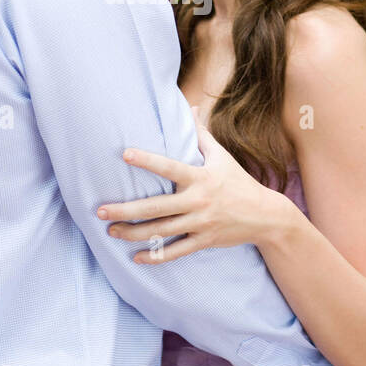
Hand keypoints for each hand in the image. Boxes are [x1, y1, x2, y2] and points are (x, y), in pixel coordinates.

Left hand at [96, 113, 291, 263]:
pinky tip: (136, 257)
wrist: (265, 215)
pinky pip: (175, 251)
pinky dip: (155, 257)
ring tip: (112, 231)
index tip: (125, 154)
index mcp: (200, 177)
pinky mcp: (204, 241)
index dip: (148, 161)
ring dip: (133, 233)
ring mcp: (200, 223)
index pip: (169, 167)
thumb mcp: (222, 156)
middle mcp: (198, 201)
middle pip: (156, 207)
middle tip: (100, 211)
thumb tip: (191, 107)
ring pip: (161, 231)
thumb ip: (202, 134)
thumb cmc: (238, 181)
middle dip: (126, 210)